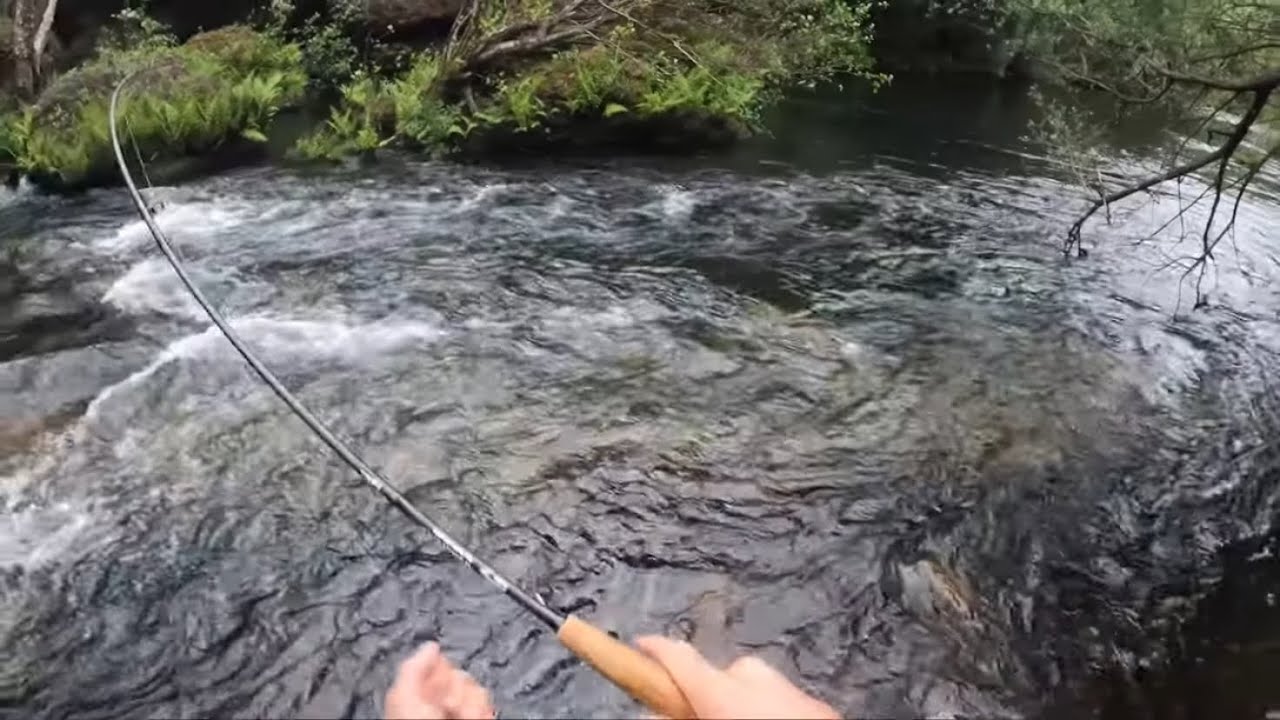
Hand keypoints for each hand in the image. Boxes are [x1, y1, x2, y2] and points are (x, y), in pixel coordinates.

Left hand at [385, 642, 494, 719]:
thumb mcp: (403, 698)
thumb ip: (414, 667)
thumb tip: (431, 645)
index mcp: (416, 697)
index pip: (438, 666)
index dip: (440, 671)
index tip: (437, 683)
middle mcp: (438, 707)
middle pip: (462, 676)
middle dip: (458, 689)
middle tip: (447, 707)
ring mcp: (460, 716)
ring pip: (478, 691)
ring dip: (472, 703)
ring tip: (462, 718)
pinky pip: (489, 706)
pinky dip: (482, 712)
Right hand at [635, 636, 839, 718]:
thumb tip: (652, 715)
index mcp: (727, 695)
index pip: (680, 658)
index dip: (655, 650)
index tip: (639, 643)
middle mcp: (763, 684)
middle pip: (725, 674)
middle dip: (709, 692)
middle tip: (698, 713)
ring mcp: (799, 695)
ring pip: (762, 688)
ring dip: (746, 704)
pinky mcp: (823, 709)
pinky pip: (787, 702)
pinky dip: (774, 712)